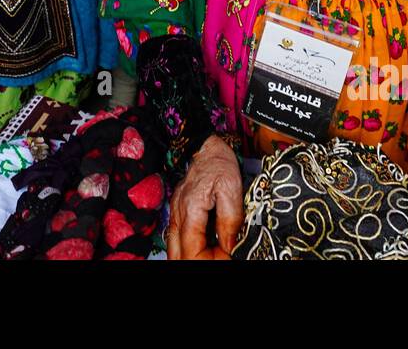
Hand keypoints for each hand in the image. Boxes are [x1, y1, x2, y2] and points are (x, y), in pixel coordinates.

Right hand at [167, 135, 242, 259]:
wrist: (205, 147)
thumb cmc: (218, 163)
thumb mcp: (232, 190)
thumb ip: (230, 221)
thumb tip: (229, 246)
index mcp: (190, 211)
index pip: (192, 253)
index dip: (211, 261)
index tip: (228, 257)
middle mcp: (178, 216)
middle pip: (178, 256)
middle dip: (200, 261)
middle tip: (221, 257)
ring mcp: (175, 215)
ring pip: (175, 250)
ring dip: (194, 255)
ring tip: (216, 253)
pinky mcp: (178, 213)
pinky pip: (179, 239)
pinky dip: (191, 247)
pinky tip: (207, 246)